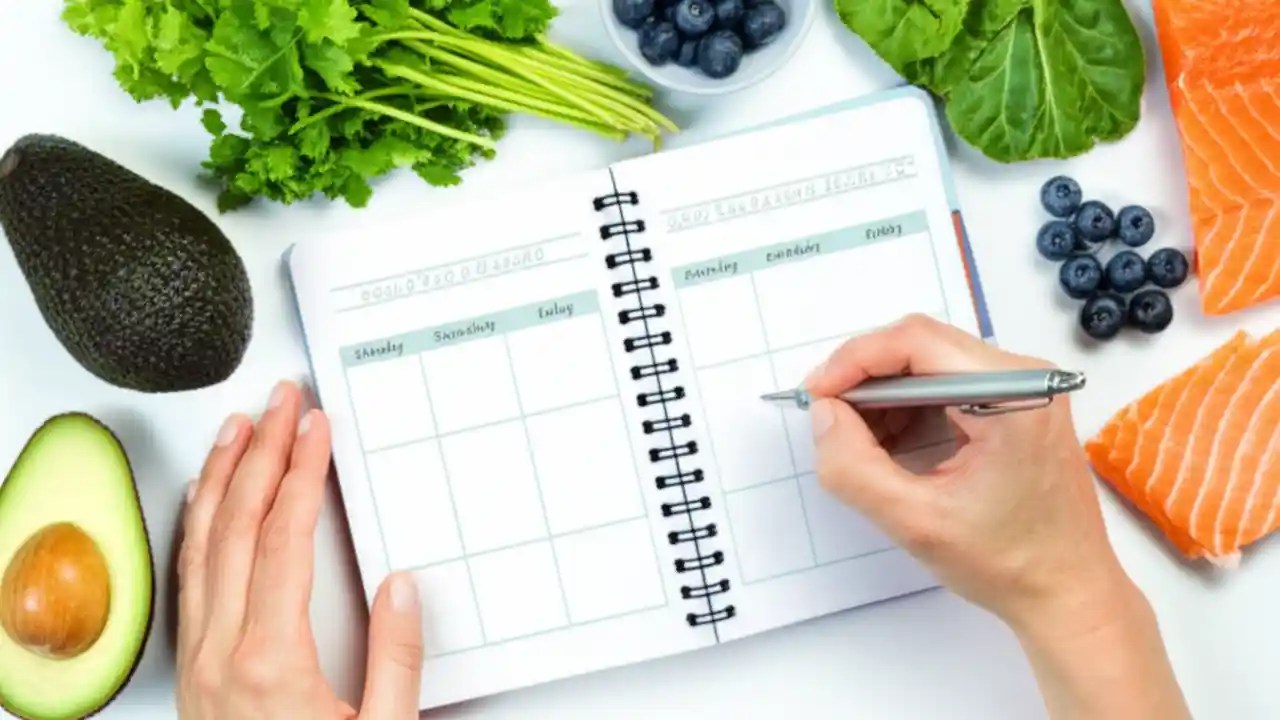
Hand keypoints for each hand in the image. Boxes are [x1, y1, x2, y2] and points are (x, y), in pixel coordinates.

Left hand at [177, 381, 423, 719]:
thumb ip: (397, 661)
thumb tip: (401, 587)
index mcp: (272, 660)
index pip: (283, 538)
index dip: (300, 473)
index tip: (316, 427)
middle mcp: (222, 652)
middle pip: (235, 525)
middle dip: (260, 452)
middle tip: (280, 401)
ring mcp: (199, 660)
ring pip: (201, 545)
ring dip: (220, 477)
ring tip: (238, 428)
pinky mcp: (192, 672)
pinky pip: (188, 578)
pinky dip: (196, 526)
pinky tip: (204, 501)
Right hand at [805, 314, 1124, 627]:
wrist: (1068, 595)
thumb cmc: (1009, 564)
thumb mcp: (915, 522)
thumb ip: (854, 467)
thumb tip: (823, 415)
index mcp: (1013, 394)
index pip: (916, 342)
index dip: (854, 361)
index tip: (815, 397)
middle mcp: (1025, 377)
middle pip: (921, 348)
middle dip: (865, 381)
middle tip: (829, 421)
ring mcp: (1023, 389)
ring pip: (929, 366)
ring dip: (885, 397)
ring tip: (859, 444)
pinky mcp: (1016, 406)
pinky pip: (946, 387)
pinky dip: (908, 410)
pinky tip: (890, 448)